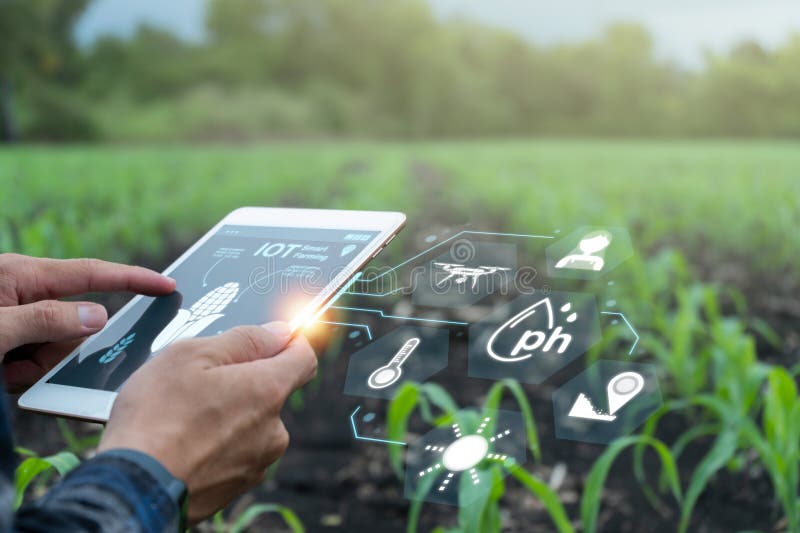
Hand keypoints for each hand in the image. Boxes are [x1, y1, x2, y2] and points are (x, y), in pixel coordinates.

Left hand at [0, 253, 175, 391]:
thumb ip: (46, 319)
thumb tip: (99, 316)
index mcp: (23, 276)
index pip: (90, 273)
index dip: (133, 279)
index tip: (167, 285)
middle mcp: (26, 295)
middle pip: (75, 328)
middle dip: (53, 353)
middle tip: (14, 364)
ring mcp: (19, 321)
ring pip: (58, 351)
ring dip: (31, 369)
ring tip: (1, 369)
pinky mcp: (12, 343)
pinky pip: (39, 365)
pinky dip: (20, 375)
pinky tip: (0, 372)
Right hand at [98, 322, 316, 522]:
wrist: (132, 489)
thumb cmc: (155, 419)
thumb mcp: (191, 356)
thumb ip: (243, 339)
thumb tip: (279, 332)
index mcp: (268, 391)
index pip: (304, 358)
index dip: (289, 343)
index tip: (270, 339)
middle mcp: (273, 430)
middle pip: (272, 391)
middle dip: (243, 381)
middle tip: (199, 381)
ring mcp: (257, 462)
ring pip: (251, 424)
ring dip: (227, 415)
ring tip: (183, 417)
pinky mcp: (236, 487)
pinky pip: (235, 453)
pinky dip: (216, 444)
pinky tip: (183, 442)